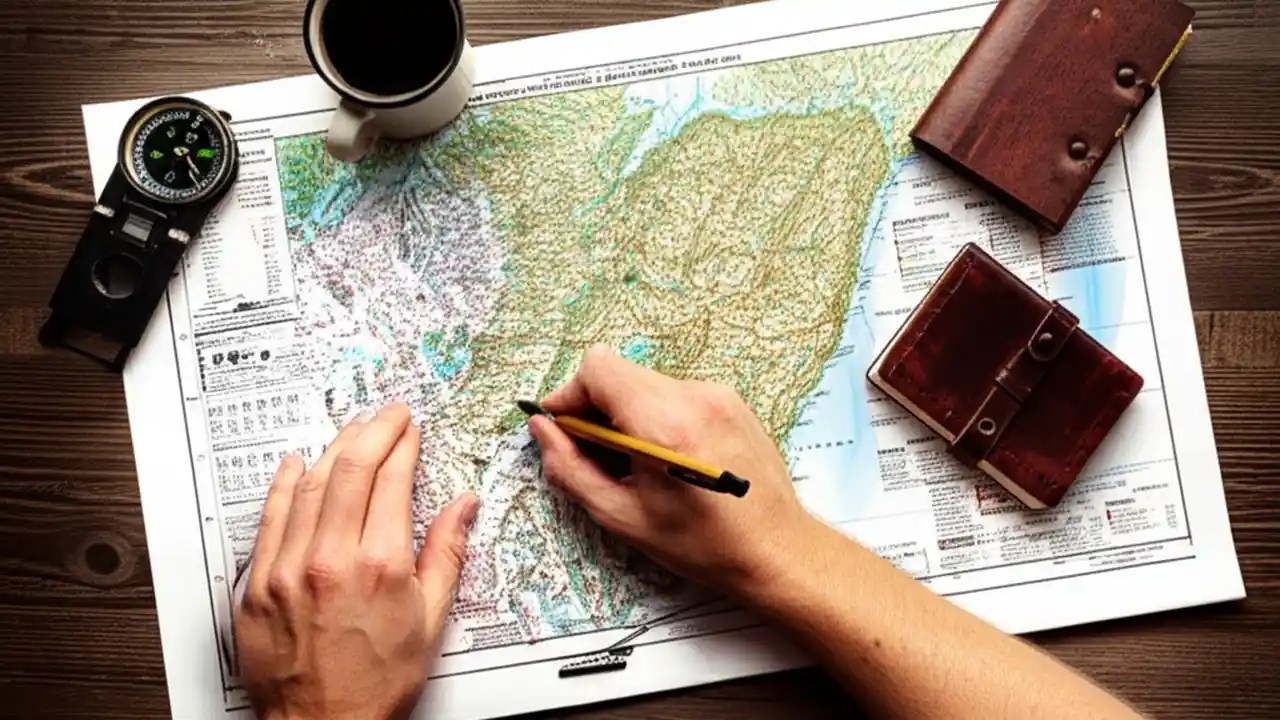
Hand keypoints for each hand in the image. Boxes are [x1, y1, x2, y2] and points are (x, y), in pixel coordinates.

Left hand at [234, 403, 479, 719]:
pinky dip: (285, 484)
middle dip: (373, 431)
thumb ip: (446, 554)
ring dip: (333, 448)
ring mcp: (288, 569)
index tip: (410, 431)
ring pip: (310, 485)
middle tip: (387, 416)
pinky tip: (296, 464)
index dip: (403, 446)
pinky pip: (270, 518)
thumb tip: (464, 508)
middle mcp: (331, 560)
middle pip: (351, 469)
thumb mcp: (430, 621)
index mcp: (380, 566)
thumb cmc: (376, 685)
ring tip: (352, 430)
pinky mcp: (257, 584)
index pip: (392, 481)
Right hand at [529, 345, 812, 595]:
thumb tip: (543, 431)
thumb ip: (571, 469)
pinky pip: (676, 394)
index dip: (571, 396)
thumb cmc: (703, 544)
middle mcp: (694, 397)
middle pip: (621, 374)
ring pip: (646, 384)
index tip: (565, 429)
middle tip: (599, 455)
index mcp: (665, 425)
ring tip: (639, 464)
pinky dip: (658, 417)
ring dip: (629, 415)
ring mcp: (718, 395)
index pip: (598, 369)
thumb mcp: (622, 516)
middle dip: (598, 409)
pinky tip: (669, 459)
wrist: (776, 550)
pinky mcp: (732, 400)